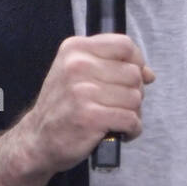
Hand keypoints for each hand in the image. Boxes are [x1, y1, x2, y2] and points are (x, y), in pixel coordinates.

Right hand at [15, 34, 155, 174]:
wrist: (37, 140)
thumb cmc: (63, 106)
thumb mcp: (78, 75)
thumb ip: (113, 66)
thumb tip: (149, 73)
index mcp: (75, 49)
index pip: (124, 45)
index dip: (137, 62)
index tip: (131, 78)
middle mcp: (77, 66)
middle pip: (134, 73)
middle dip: (134, 92)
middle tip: (118, 105)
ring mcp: (82, 92)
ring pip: (135, 98)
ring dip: (133, 113)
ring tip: (116, 119)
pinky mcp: (90, 117)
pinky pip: (131, 119)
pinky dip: (132, 129)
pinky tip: (119, 132)